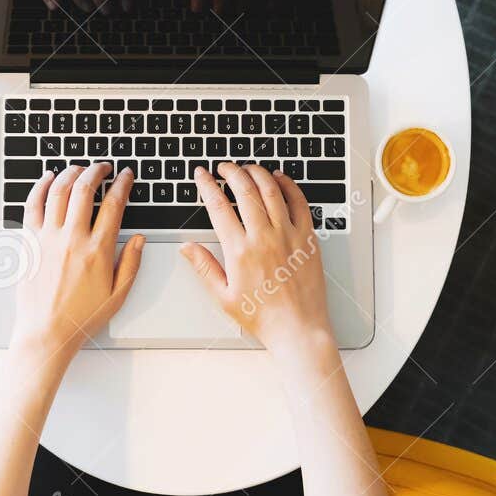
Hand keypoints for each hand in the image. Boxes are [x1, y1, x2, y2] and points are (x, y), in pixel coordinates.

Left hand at [13, 163, 145, 356]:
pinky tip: (48, 178)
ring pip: (59, 191)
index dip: (122, 184)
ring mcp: (48, 239)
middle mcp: (72, 240)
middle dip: (97, 171)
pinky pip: (33, 205)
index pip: (113, 205)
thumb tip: (139, 238)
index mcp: (97, 251)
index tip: (125, 176)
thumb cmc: (80, 317)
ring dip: (71, 173)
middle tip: (104, 166)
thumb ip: (131, 263)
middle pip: (85, 190)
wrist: (46, 332)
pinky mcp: (30, 242)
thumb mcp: (118, 295)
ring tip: (79, 168)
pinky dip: (40, 187)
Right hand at [179, 163, 332, 353]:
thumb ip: (204, 267)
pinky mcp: (308, 238)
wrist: (298, 329)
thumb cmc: (263, 317)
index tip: (202, 174)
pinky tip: (280, 178)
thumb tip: (187, 247)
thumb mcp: (223, 296)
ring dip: (257, 173)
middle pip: (245, 190)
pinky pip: (299, 202)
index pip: (219, 206)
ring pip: (271, 190)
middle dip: (231, 172)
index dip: (207, 185)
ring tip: (247, 168)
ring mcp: (288, 234)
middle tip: (224, 166)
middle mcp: (264, 237)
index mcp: (239, 251)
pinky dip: (288, 185)